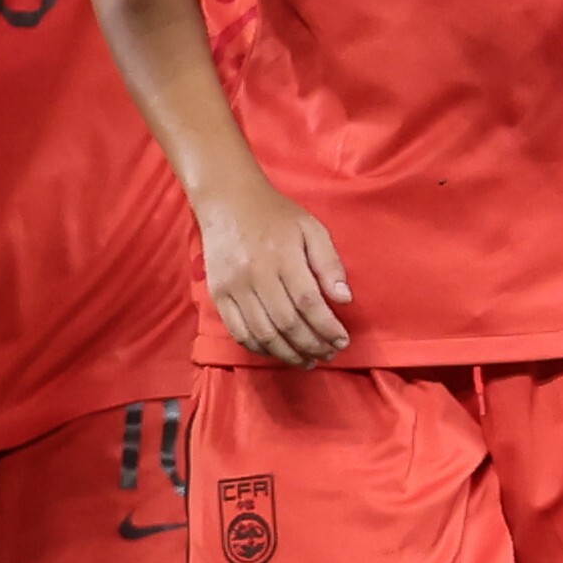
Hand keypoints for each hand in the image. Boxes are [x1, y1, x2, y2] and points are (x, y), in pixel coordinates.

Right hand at [195, 174, 351, 364]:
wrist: (228, 201)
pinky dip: (260, 348)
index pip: (308, 302)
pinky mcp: (218, 295)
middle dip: (312, 345)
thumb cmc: (276, 215)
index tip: (342, 341)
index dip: (327, 327)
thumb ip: (329, 263)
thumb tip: (344, 299)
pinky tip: (278, 351)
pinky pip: (239, 332)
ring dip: (288, 353)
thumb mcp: (311, 228)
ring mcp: (234, 286)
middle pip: (287, 322)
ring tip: (307, 360)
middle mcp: (256, 273)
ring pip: (263, 333)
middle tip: (328, 354)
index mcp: (283, 255)